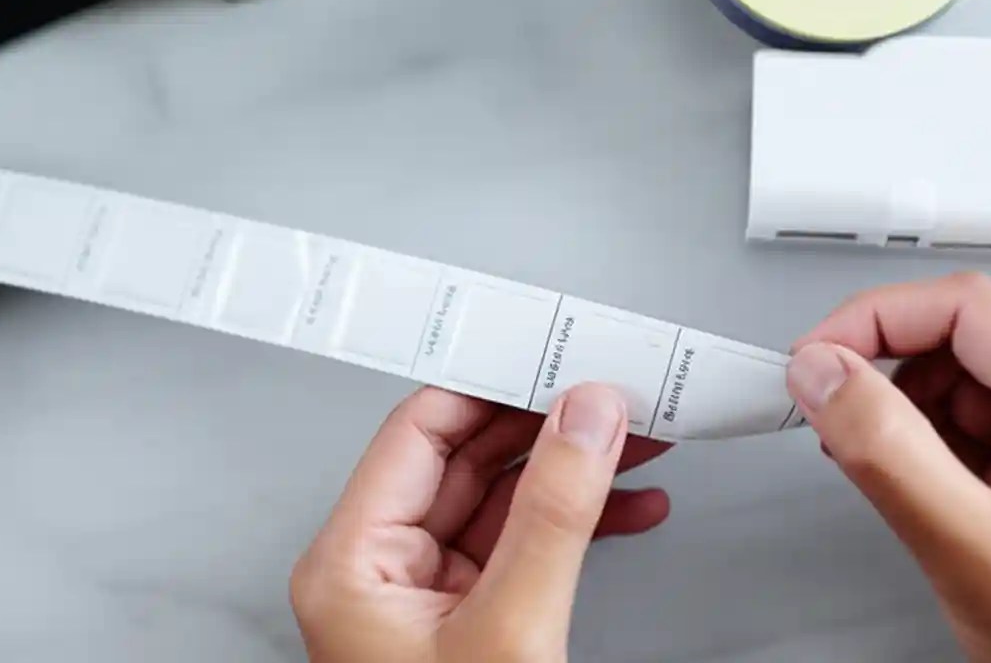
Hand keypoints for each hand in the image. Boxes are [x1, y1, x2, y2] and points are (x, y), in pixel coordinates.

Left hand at [290, 384, 671, 662]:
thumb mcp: (512, 629)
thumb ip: (553, 515)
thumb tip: (583, 419)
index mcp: (353, 562)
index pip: (419, 432)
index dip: (491, 388)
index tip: (553, 360)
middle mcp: (381, 569)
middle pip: (469, 459)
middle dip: (550, 426)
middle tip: (610, 396)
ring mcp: (428, 594)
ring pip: (506, 498)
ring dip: (576, 470)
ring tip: (636, 441)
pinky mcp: (473, 615)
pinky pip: (526, 544)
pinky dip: (582, 522)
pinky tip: (631, 506)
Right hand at [787, 273, 990, 662]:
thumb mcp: (972, 552)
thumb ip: (890, 454)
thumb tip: (826, 375)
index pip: (968, 309)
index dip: (878, 319)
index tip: (816, 358)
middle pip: (960, 338)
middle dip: (884, 369)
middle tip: (828, 411)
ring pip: (956, 381)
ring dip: (898, 412)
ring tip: (875, 467)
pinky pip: (966, 426)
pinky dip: (919, 445)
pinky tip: (907, 484)